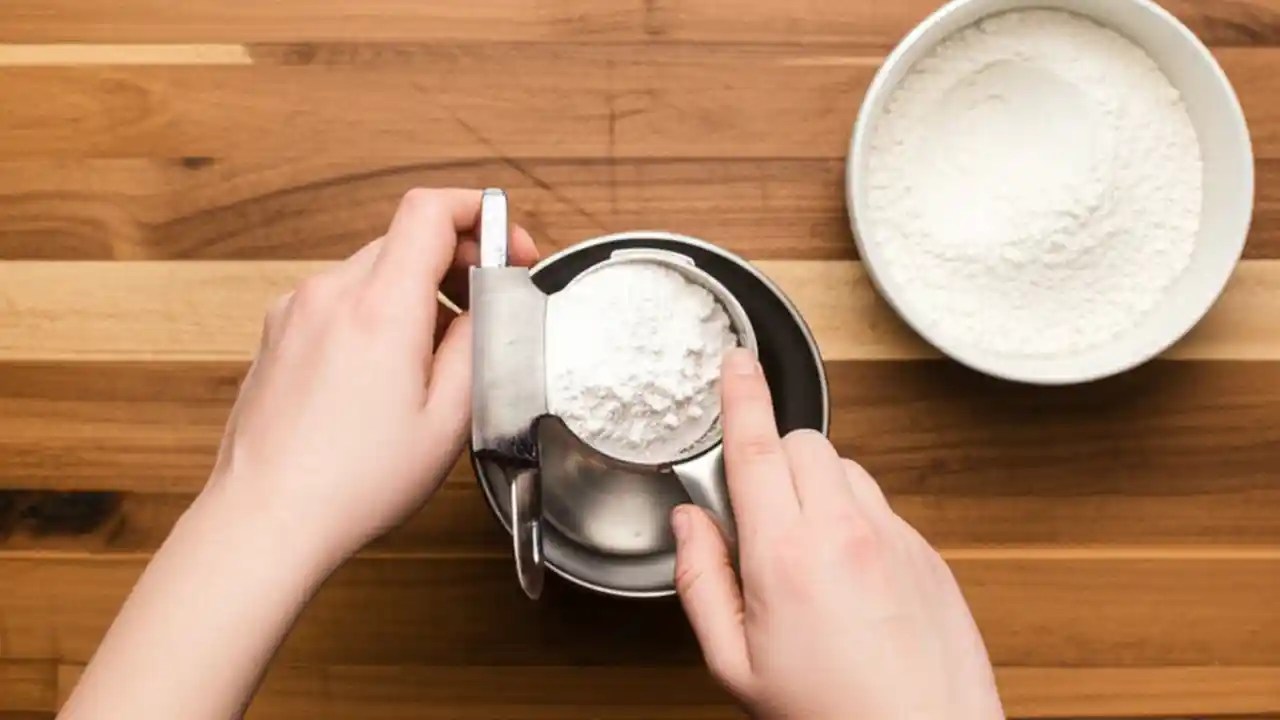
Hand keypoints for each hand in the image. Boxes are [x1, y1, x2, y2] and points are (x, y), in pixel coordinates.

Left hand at [205, 188, 537, 568]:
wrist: (265, 517)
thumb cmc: (353, 482)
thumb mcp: (446, 420)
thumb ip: (473, 347)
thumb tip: (479, 311)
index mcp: (380, 308)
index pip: (430, 210)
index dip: (479, 212)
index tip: (506, 246)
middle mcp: (330, 294)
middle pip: (405, 238)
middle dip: (456, 260)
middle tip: (484, 305)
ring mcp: (296, 310)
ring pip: (372, 268)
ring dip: (415, 289)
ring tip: (435, 352)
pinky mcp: (277, 332)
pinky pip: (340, 298)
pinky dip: (376, 311)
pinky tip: (388, 368)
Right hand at [671, 349, 1003, 719]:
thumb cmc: (831, 715)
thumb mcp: (735, 664)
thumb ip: (700, 582)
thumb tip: (688, 524)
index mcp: (785, 558)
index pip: (755, 449)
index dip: (742, 396)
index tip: (736, 361)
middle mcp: (845, 535)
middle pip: (802, 443)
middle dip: (773, 459)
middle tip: (760, 515)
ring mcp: (894, 539)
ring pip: (845, 468)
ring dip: (816, 486)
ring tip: (806, 550)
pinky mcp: (928, 553)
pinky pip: (881, 506)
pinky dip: (855, 518)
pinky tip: (848, 577)